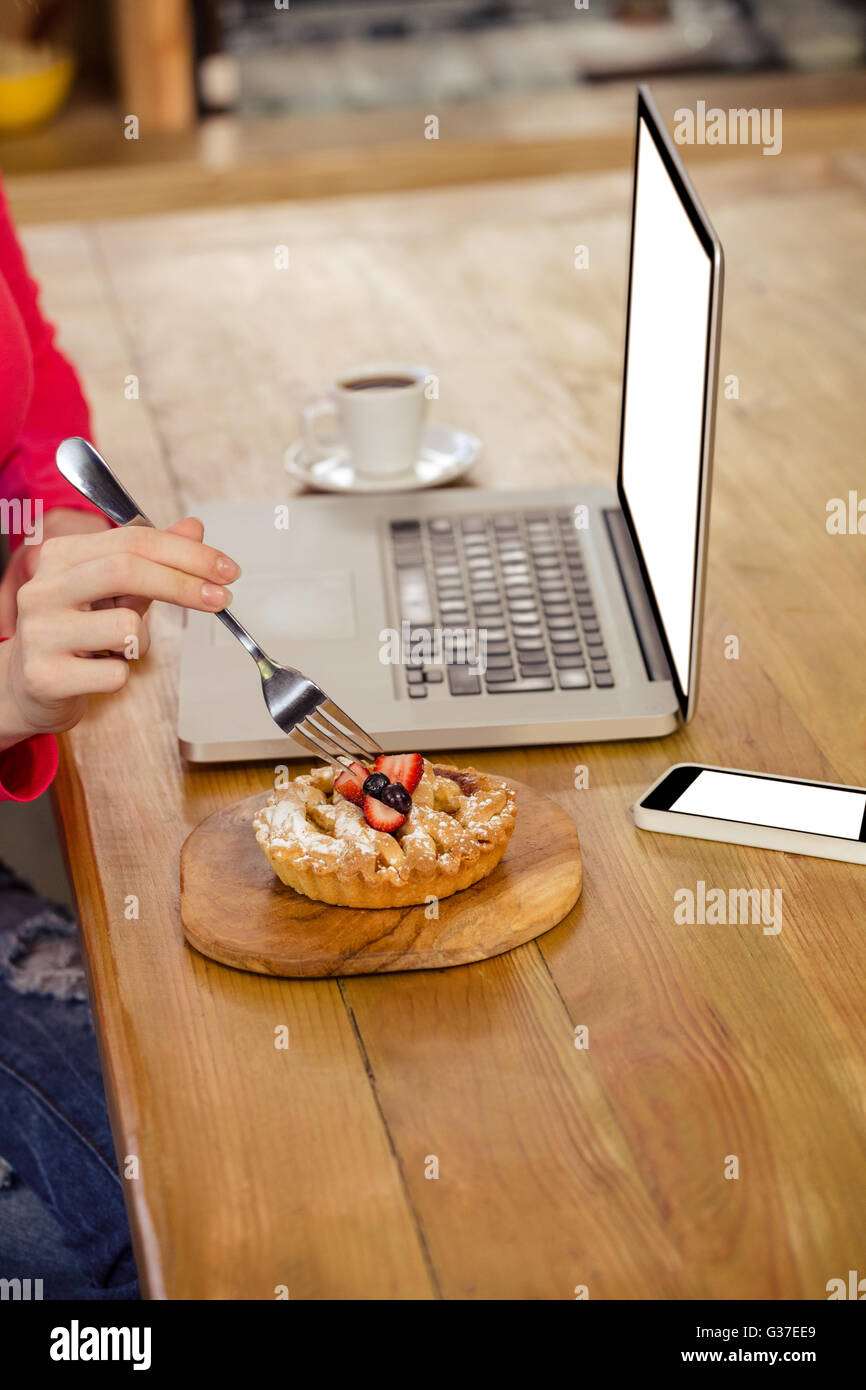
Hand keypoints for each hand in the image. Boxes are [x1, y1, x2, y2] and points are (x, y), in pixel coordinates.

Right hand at [0, 517, 239, 748]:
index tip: (227, 570)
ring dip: (143, 643)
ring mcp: (39, 632)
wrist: (27, 686)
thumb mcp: (115, 590)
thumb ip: (153, 560)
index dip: (188, 554)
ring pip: (126, 628)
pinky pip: (114, 674)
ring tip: (117, 648)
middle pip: (127, 570)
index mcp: (62, 556)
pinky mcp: (44, 676)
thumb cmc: (78, 632)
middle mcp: (44, 587)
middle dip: (185, 584)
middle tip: (222, 599)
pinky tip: (98, 673)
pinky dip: (121, 676)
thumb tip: (195, 528)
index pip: (134, 540)